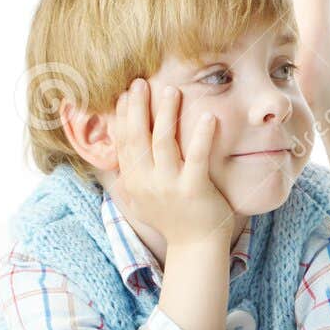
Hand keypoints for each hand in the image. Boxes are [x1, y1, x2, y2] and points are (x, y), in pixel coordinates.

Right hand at [110, 77, 234, 247]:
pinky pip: (198, 157)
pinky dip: (202, 135)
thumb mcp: (143, 201)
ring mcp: (169, 186)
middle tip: (141, 82)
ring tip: (171, 90)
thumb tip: (120, 160)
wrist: (196, 247)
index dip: (124, 116)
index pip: (124, 142)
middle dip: (138, 107)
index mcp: (134, 181)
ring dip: (166, 114)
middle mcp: (147, 182)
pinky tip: (209, 116)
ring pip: (164, 142)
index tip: (126, 93)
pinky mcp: (194, 189)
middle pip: (138, 137)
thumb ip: (132, 179)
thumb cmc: (173, 220)